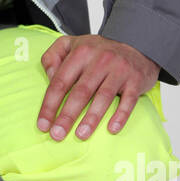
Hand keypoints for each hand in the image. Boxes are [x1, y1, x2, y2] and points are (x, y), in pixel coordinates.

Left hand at [36, 34, 159, 140]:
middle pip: (81, 92)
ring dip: (91, 119)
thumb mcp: (71, 44)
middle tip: (57, 135)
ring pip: (103, 97)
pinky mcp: (136, 80)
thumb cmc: (98, 51)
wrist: (136, 45)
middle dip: (67, 116)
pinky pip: (129, 101)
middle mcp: (100, 59)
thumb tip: (49, 78)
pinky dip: (121, 115)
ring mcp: (120, 69)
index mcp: (81, 52)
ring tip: (80, 135)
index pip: (60, 82)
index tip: (43, 125)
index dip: (49, 105)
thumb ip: (53, 57)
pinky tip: (112, 129)